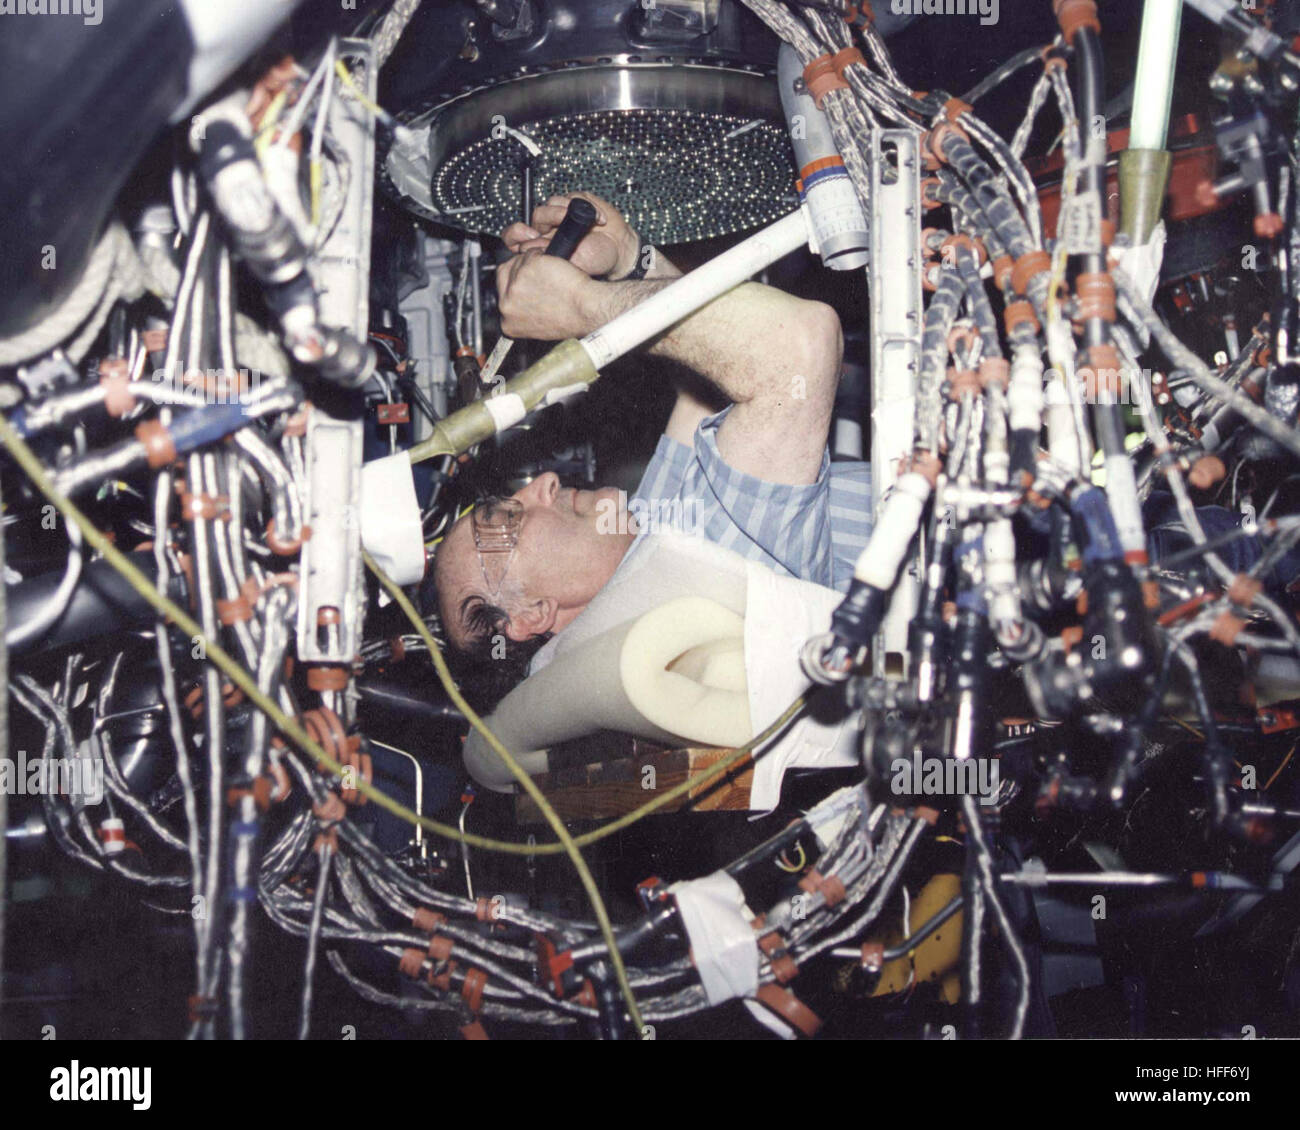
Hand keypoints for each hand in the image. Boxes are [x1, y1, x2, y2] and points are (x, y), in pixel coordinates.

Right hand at [495, 250, 596, 339]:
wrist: (586, 310)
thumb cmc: (570, 317)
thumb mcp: (537, 324)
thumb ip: (521, 311)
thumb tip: (518, 299)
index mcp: (507, 322)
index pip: (501, 294)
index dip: (516, 285)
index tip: (527, 286)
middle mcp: (507, 305)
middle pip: (504, 273)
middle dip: (521, 270)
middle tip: (541, 279)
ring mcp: (516, 285)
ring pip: (518, 260)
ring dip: (534, 263)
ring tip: (551, 277)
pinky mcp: (529, 266)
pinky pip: (532, 251)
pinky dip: (545, 254)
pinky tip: (554, 269)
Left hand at [500, 191, 640, 279]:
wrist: (620, 249)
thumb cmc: (597, 261)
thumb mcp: (574, 266)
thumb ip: (552, 258)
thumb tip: (532, 249)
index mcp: (541, 249)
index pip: (516, 241)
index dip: (517, 236)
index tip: (529, 236)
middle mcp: (547, 232)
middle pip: (532, 219)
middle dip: (544, 219)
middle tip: (551, 225)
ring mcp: (559, 217)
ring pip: (548, 206)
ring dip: (564, 212)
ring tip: (584, 223)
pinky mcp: (574, 203)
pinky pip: (569, 198)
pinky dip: (586, 207)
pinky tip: (598, 219)